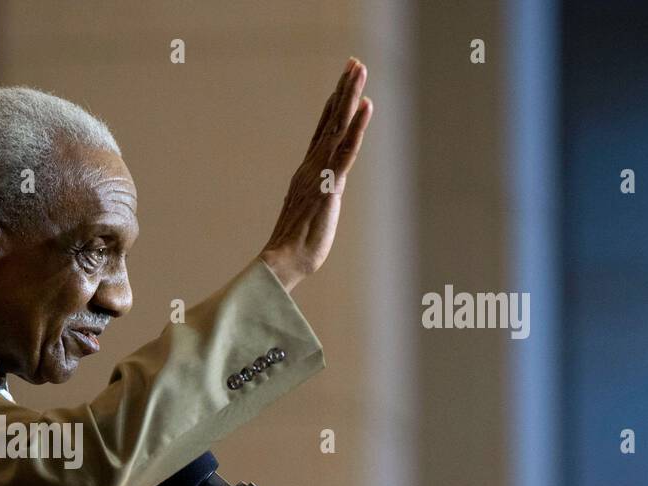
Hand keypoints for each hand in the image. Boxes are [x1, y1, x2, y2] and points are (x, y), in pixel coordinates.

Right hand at [258, 57, 372, 291]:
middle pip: (330, 121)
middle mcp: (312, 167)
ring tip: (359, 70)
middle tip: (354, 62)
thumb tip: (326, 192)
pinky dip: (356, 127)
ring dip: (350, 97)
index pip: (323, 132)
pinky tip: (365, 106)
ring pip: (338, 128)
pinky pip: (345, 151)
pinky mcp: (329, 185)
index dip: (333, 106)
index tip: (342, 82)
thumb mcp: (310, 213)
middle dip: (343, 89)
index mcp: (308, 173)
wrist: (282, 262)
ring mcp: (320, 174)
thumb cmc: (295, 246)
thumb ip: (319, 196)